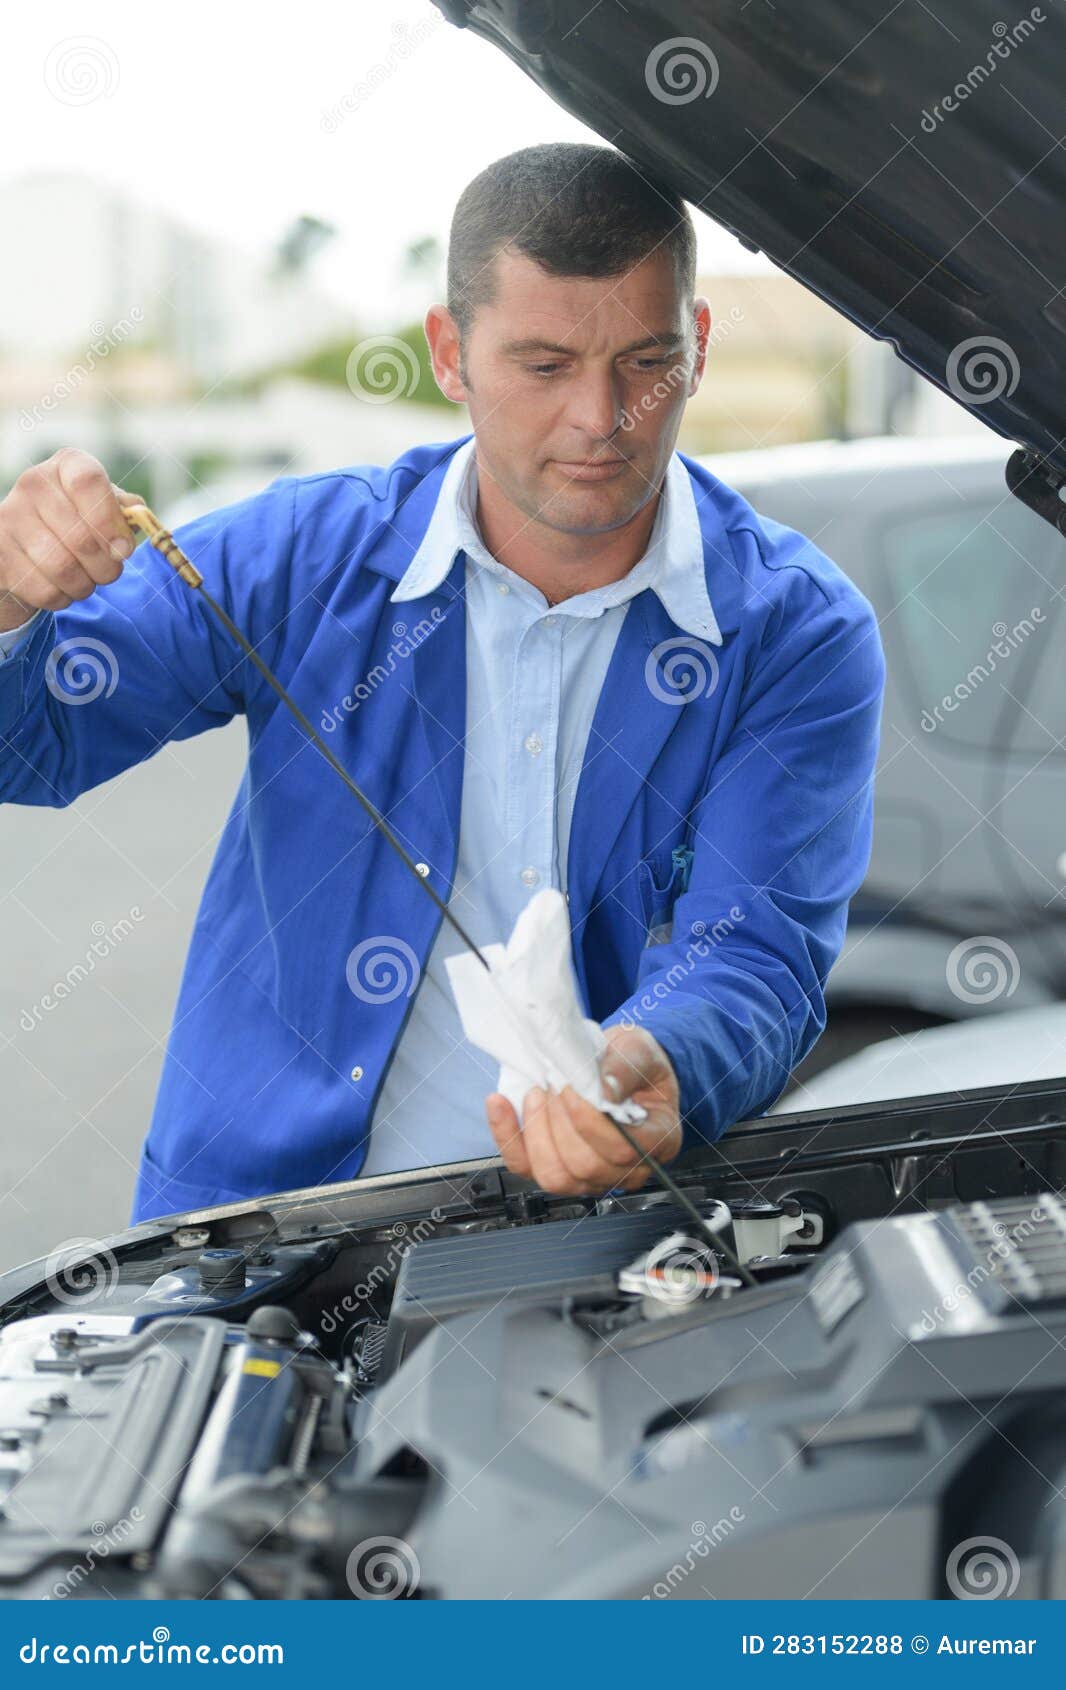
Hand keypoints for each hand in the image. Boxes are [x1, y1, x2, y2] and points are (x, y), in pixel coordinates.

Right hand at [0, 448, 138, 632]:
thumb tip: (130, 526)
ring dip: (85, 585)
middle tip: (110, 571)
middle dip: (106, 567)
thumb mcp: (107, 510)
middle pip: (81, 537)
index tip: (123, 548)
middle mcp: (33, 483)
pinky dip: (62, 597)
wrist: (31, 545)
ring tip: (87, 580)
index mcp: (66, 465)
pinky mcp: (0, 554)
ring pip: (62, 568)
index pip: (88, 482)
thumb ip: (126, 514)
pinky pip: (43, 590)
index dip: (110, 521)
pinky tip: (62, 587)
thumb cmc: (81, 523)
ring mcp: (10, 517)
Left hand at [484, 1024, 682, 1195]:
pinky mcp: (555, 1168)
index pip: (624, 1150)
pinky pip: (524, 1166)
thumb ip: (626, 1068)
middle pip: (585, 1167)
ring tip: (537, 1092)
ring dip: (536, 1131)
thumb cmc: (635, 1064)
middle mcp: (626, 1169)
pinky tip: (500, 1104)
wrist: (618, 1066)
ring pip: (554, 1176)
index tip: (573, 1087)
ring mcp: (589, 1176)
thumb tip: (604, 1089)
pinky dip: (507, 1135)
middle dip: (560, 1122)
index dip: (591, 1122)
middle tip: (556, 1083)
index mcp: (658, 1141)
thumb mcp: (640, 1051)